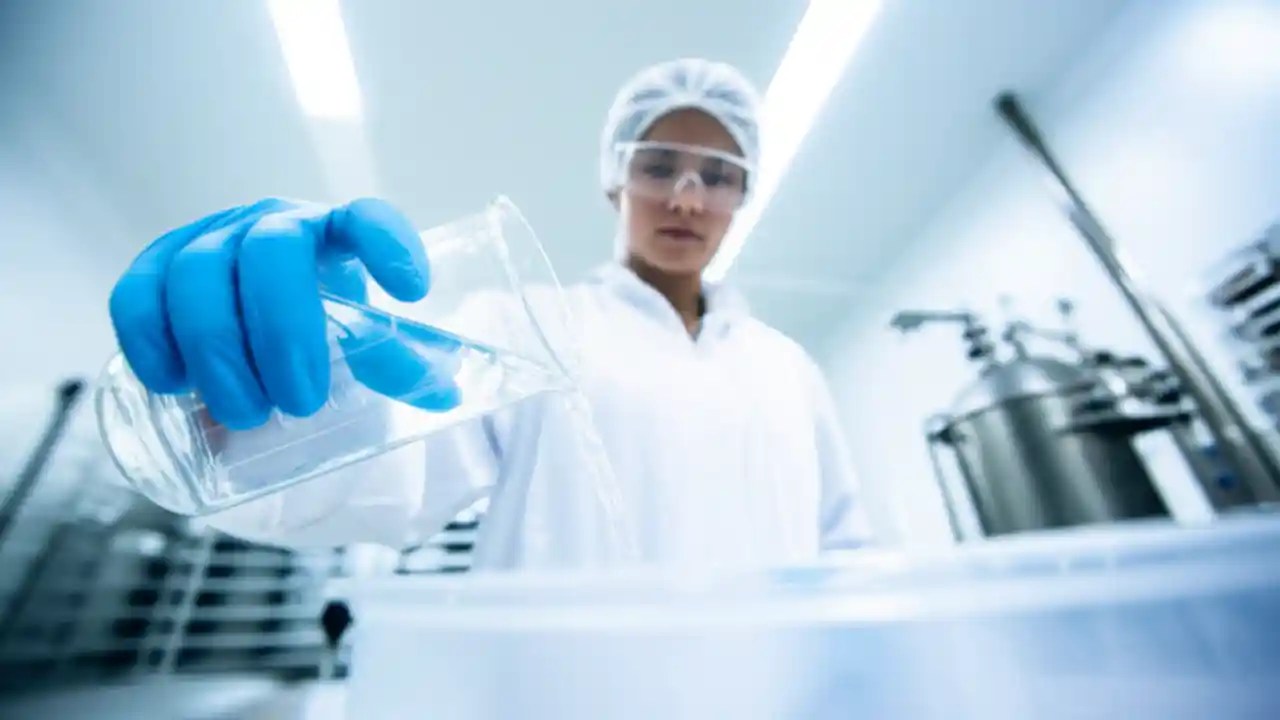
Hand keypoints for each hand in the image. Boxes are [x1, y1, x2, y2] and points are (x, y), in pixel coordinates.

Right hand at [109, 197, 438, 429]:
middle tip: (300, 401)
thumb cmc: (317, 319)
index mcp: (335, 232)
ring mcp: (207, 239)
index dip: (390, 244)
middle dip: (283, 333)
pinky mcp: (153, 269)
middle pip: (271, 255)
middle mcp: (271, 223)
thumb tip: (445, 394)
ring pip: (196, 276)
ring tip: (247, 413)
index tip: (413, 292)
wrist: (251, 305)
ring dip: (219, 353)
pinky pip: (136, 294)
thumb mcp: (360, 337)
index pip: (367, 218)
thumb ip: (397, 363)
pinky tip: (172, 383)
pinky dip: (149, 340)